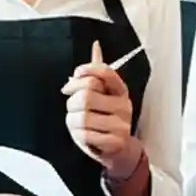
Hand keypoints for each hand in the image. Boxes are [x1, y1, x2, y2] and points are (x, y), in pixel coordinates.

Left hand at [62, 41, 141, 177]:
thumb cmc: (104, 118)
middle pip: (86, 96)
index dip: (85, 71)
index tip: (73, 78)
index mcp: (120, 89)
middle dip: (71, 103)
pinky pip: (85, 135)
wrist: (118, 150)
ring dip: (72, 122)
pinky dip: (78, 136)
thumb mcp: (102, 95)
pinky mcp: (116, 141)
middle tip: (72, 109)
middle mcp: (124, 104)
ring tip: (77, 124)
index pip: (105, 72)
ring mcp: (122, 124)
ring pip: (82, 117)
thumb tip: (96, 46)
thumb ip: (96, 74)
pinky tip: (84, 135)